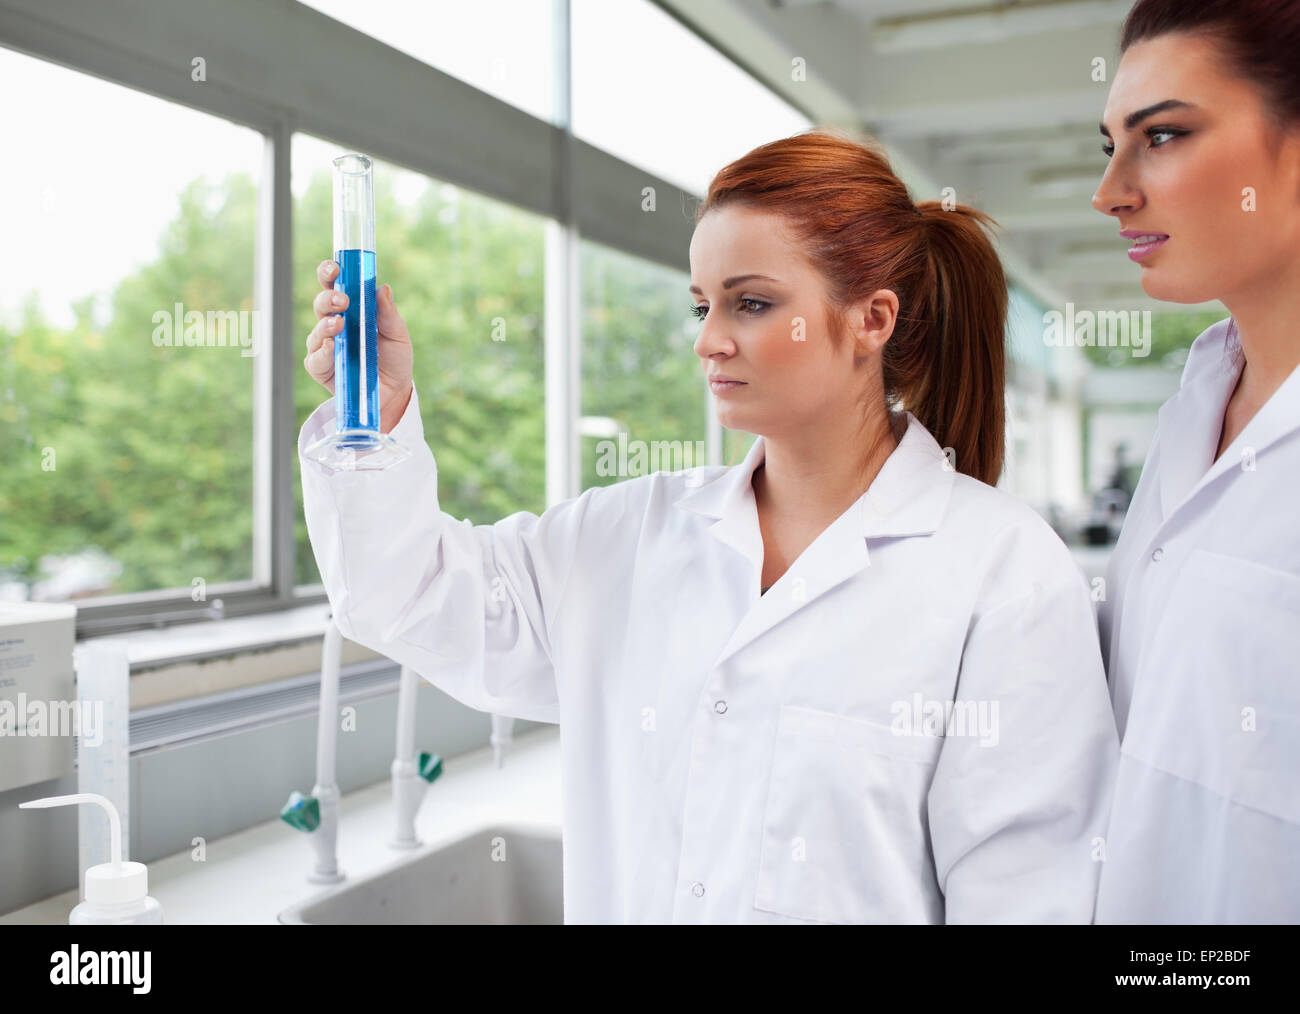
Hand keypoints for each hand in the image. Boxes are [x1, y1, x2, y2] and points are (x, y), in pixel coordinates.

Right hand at [304, 259, 414, 432]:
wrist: (395, 392)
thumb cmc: (394, 358)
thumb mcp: (398, 335)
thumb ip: (389, 314)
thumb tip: (383, 288)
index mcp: (351, 309)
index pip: (334, 285)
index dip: (330, 273)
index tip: (335, 267)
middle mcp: (334, 324)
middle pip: (321, 304)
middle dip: (328, 298)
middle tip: (342, 300)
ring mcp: (325, 346)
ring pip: (316, 330)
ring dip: (325, 324)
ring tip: (339, 324)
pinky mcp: (321, 368)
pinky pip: (315, 358)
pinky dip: (322, 352)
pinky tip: (330, 347)